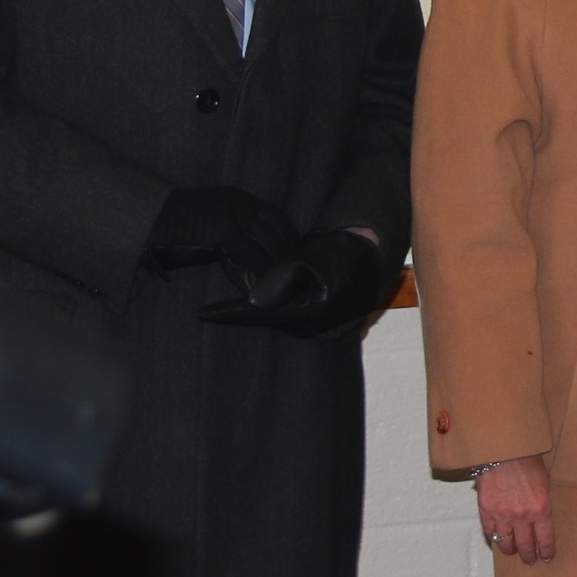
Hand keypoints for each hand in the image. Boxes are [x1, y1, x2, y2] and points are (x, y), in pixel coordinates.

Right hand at [142, 186, 301, 283]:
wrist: (149, 218)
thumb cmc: (178, 226)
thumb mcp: (212, 220)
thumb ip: (234, 231)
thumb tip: (254, 254)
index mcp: (238, 197)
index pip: (275, 214)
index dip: (289, 233)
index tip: (298, 250)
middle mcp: (240, 202)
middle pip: (277, 227)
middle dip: (290, 249)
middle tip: (298, 270)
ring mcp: (232, 214)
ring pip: (268, 241)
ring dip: (280, 262)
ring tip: (286, 280)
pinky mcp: (222, 230)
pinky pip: (251, 254)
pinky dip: (261, 269)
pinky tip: (266, 283)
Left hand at [198, 227, 398, 336]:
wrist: (374, 253)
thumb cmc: (343, 250)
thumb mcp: (311, 257)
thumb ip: (281, 276)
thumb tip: (253, 300)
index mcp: (309, 313)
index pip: (260, 315)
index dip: (229, 313)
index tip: (203, 314)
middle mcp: (313, 326)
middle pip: (266, 321)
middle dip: (238, 315)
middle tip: (209, 310)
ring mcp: (318, 326)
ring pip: (276, 320)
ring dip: (253, 313)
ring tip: (225, 307)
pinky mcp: (320, 320)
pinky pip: (287, 316)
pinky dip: (269, 310)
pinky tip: (255, 303)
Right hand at [477, 453, 554, 564]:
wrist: (504, 449)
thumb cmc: (526, 459)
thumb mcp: (544, 481)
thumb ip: (542, 501)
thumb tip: (540, 514)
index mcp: (541, 509)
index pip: (545, 540)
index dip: (546, 551)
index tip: (546, 557)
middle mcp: (522, 517)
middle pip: (525, 546)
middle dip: (529, 555)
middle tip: (530, 559)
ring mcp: (502, 515)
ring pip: (506, 544)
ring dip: (510, 550)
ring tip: (513, 551)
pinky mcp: (486, 511)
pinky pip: (490, 532)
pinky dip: (493, 537)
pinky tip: (497, 538)